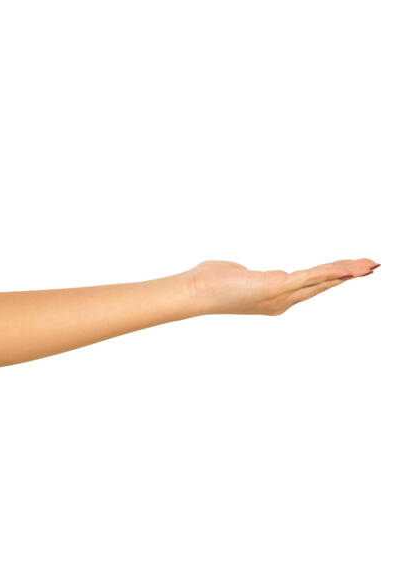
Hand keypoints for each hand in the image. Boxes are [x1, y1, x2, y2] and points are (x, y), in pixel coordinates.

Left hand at [182, 258, 378, 316]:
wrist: (195, 292)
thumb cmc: (208, 282)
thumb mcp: (234, 275)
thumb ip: (246, 274)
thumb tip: (242, 270)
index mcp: (275, 299)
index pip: (310, 286)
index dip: (332, 278)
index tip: (351, 271)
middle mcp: (281, 302)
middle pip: (322, 286)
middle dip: (348, 275)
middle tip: (372, 267)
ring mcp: (280, 296)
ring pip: (321, 281)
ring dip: (347, 272)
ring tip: (369, 266)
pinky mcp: (276, 287)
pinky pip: (310, 278)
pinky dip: (331, 273)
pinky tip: (349, 271)